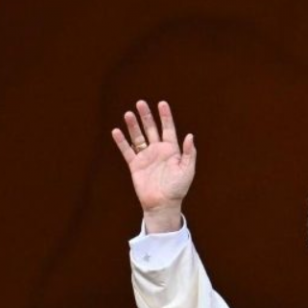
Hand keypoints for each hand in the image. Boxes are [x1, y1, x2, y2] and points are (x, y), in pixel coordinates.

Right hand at [111, 99, 194, 232]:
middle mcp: (158, 150)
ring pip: (138, 137)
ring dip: (133, 125)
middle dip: (146, 116)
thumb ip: (189, 153)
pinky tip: (116, 131)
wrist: (163, 204)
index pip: (168, 129)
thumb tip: (190, 135)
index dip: (165, 116)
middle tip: (141, 103)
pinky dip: (122, 142)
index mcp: (171, 150)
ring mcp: (146, 157)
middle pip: (151, 129)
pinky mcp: (135, 166)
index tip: (162, 103)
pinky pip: (127, 151)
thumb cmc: (178, 188)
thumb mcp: (187, 170)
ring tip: (128, 113)